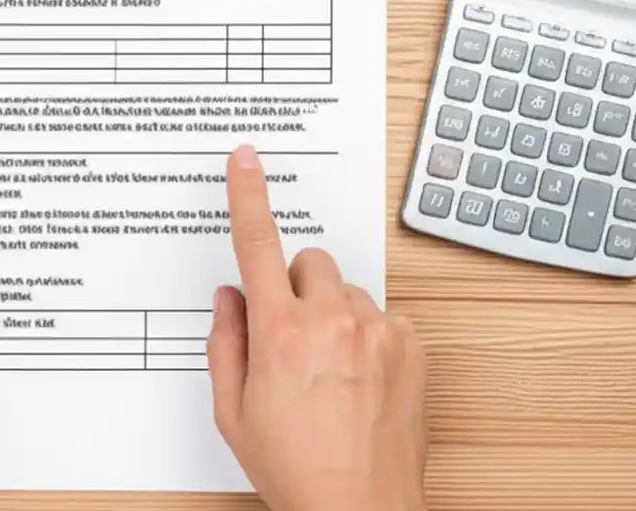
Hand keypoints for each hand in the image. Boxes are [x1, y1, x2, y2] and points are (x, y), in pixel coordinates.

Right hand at [207, 147, 427, 510]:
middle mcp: (332, 321)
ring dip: (334, 312)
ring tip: (329, 369)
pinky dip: (368, 334)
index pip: (257, 243)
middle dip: (295, 285)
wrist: (359, 509)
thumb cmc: (295, 468)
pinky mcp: (411, 345)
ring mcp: (378, 331)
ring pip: (348, 289)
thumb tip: (230, 298)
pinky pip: (383, 314)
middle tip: (291, 333)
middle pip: (310, 260)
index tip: (245, 160)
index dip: (248, 194)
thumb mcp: (233, 412)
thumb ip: (224, 343)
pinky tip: (359, 377)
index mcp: (278, 332)